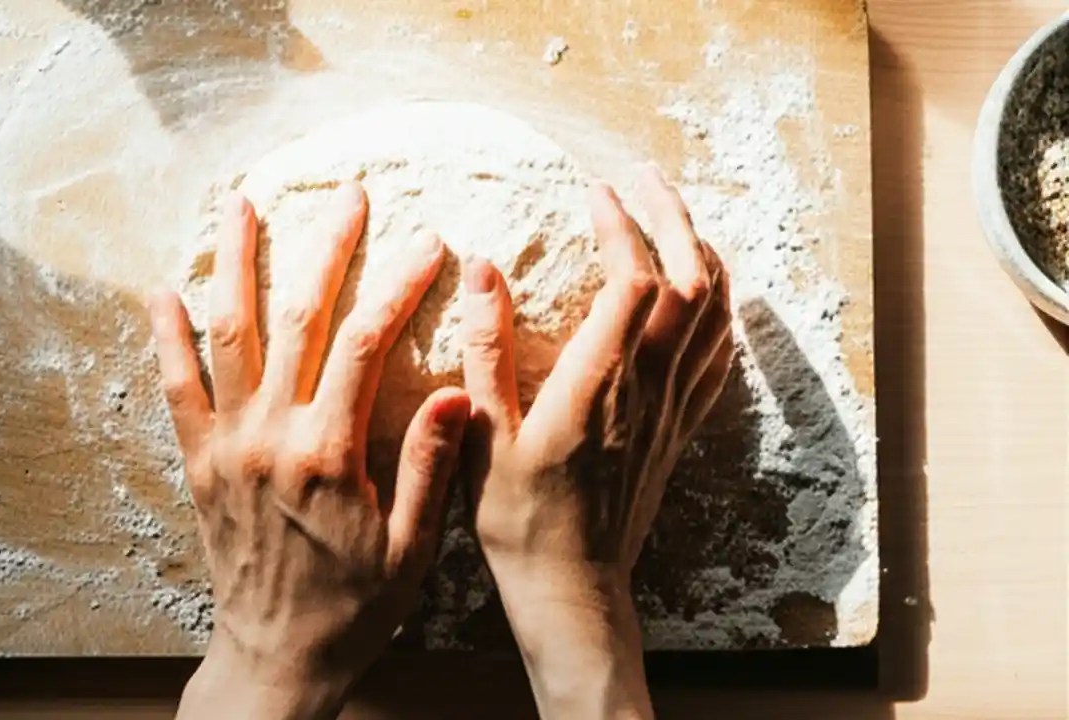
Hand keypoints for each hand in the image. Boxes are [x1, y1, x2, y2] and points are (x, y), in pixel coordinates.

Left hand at [149, 182, 469, 719]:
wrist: (275, 658)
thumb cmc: (353, 608)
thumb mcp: (412, 548)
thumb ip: (428, 465)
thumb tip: (460, 392)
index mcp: (328, 453)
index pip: (367, 343)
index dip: (398, 284)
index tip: (427, 242)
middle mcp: (270, 436)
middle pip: (297, 318)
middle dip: (326, 248)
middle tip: (349, 196)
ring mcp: (226, 445)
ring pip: (228, 334)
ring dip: (237, 263)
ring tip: (242, 204)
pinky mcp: (198, 462)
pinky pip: (176, 387)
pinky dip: (168, 336)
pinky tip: (164, 290)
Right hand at [462, 165, 732, 718]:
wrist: (572, 589)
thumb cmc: (517, 519)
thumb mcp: (483, 433)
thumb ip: (484, 348)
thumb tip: (482, 269)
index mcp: (598, 384)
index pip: (633, 279)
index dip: (620, 225)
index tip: (593, 191)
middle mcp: (649, 388)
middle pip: (690, 280)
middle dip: (672, 216)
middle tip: (641, 176)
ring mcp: (673, 408)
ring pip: (714, 312)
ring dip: (701, 251)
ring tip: (672, 216)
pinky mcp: (680, 428)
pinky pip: (717, 354)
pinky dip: (718, 308)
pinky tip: (703, 293)